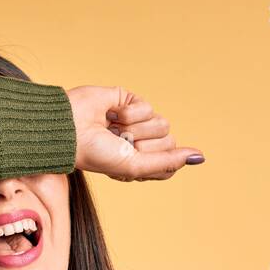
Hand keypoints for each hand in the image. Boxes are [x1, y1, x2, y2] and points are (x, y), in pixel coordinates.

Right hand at [65, 85, 203, 180]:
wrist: (69, 129)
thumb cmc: (95, 154)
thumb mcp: (134, 167)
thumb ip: (168, 162)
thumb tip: (200, 157)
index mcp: (142, 163)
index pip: (170, 164)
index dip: (155, 162)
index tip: (132, 161)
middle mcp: (142, 143)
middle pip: (169, 143)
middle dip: (144, 144)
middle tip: (119, 143)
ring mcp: (138, 122)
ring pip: (162, 124)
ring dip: (135, 128)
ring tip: (114, 129)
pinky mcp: (131, 102)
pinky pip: (148, 107)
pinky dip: (129, 114)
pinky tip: (111, 114)